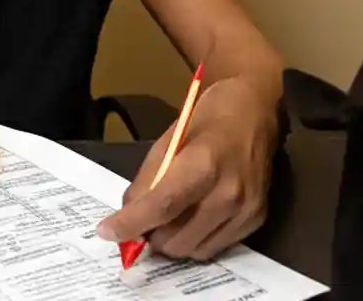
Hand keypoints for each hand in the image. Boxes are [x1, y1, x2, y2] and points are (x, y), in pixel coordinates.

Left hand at [96, 79, 277, 260]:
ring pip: (194, 250)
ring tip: (170, 220)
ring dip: (174, 241)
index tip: (106, 232)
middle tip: (144, 222)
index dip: (131, 223)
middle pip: (177, 238)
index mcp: (203, 164)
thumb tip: (127, 214)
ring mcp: (245, 210)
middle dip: (152, 235)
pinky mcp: (256, 220)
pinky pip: (215, 247)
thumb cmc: (206, 120)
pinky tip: (194, 217)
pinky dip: (197, 239)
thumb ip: (148, 179)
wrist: (255, 112)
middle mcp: (228, 193)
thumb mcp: (168, 141)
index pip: (162, 205)